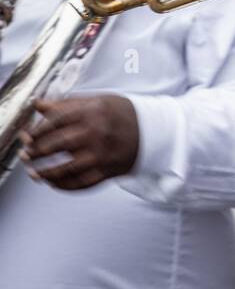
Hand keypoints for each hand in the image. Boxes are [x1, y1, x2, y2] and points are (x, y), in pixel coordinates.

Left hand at [20, 95, 139, 189]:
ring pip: (64, 169)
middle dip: (35, 152)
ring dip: (44, 173)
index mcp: (92, 112)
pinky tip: (54, 184)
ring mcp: (101, 155)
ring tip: (34, 173)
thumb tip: (39, 104)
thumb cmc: (123, 114)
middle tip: (27, 154)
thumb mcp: (97, 101)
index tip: (28, 135)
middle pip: (55, 145)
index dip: (36, 130)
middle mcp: (95, 133)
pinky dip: (63, 186)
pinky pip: (80, 184)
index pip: (54, 121)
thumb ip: (67, 104)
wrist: (154, 131)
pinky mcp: (106, 172)